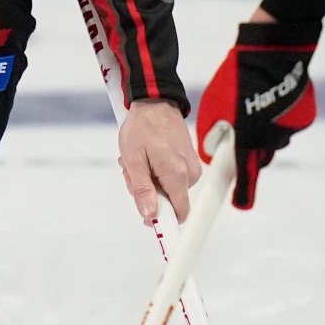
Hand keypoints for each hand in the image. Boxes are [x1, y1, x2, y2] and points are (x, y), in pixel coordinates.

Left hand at [116, 98, 198, 224]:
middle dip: (148, 194)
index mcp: (176, 174)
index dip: (164, 221)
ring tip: (140, 161)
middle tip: (133, 172)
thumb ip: (142, 190)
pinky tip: (148, 159)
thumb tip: (150, 215)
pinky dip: (157, 174)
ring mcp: (192, 168)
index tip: (149, 221)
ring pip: (169, 191)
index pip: (179, 213)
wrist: (155, 103)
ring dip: (150, 182)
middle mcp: (190, 174)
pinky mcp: (190, 163)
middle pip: (169, 202)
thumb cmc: (142, 127)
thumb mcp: (133, 160)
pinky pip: (173, 180)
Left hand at [197, 19, 321, 208]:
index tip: (240, 204)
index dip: (243, 193)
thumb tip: (210, 150)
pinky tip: (269, 99)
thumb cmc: (238, 76)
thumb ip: (211, 132)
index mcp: (249, 139)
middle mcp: (273, 140)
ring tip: (253, 106)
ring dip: (262, 132)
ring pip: (273, 140)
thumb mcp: (213, 104)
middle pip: (259, 157)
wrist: (275, 49)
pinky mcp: (303, 117)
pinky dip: (277, 117)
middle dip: (249, 151)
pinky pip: (285, 124)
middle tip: (239, 132)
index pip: (246, 177)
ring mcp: (290, 129)